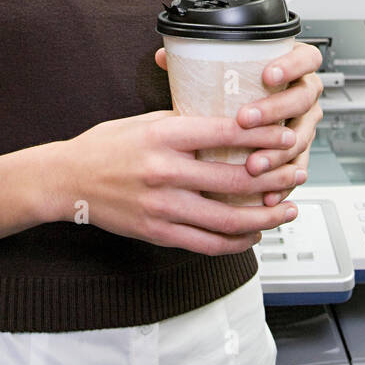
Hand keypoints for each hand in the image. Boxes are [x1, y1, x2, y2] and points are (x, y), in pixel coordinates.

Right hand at [52, 110, 305, 256]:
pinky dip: (236, 242)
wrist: (67, 181)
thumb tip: (229, 121)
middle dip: (275, 179)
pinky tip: (253, 234)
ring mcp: (162, 207)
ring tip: (287, 211)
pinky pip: (207, 243)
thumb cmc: (107, 146)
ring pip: (227, 219)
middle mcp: (164, 172)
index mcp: (164, 137)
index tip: (286, 137)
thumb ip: (186, 124)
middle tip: (297, 174)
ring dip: (265, 217)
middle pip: (235, 180)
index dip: (263, 138)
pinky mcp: (158, 233)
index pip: (225, 136)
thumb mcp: (146, 121)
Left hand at [155, 40, 323, 208]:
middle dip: (275, 110)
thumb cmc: (242, 89)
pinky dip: (283, 184)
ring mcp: (305, 123)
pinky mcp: (300, 153)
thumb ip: (201, 65)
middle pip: (303, 99)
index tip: (267, 75)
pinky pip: (298, 169)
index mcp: (293, 66)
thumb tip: (165, 57)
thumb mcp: (225, 74)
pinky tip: (268, 195)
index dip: (291, 66)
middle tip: (246, 119)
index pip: (305, 59)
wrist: (255, 112)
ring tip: (254, 164)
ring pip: (301, 137)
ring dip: (277, 153)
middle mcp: (303, 93)